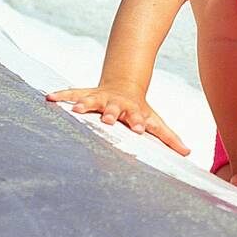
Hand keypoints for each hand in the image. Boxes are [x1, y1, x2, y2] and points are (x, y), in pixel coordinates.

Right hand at [45, 83, 189, 155]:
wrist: (125, 83)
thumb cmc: (140, 110)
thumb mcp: (155, 121)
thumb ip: (169, 137)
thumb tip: (188, 153)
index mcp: (133, 110)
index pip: (137, 117)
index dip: (137, 122)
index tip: (138, 129)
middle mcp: (116, 103)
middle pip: (114, 108)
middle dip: (111, 113)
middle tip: (108, 119)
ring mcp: (100, 97)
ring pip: (91, 99)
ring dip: (84, 103)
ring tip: (75, 110)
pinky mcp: (87, 93)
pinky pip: (72, 92)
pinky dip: (61, 95)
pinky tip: (49, 98)